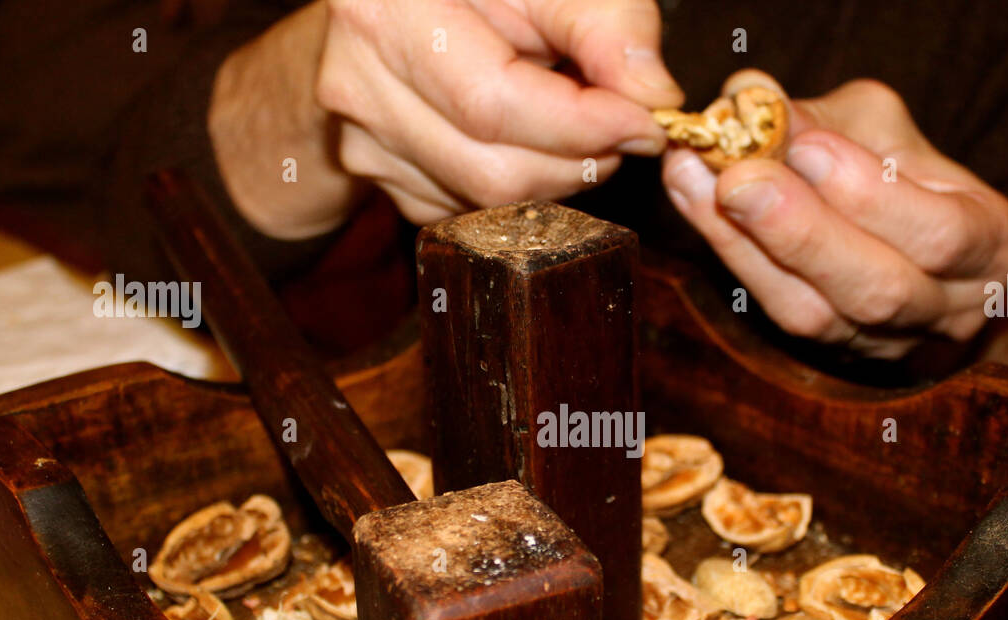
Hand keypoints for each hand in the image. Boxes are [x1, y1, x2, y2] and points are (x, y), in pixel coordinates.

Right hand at [211, 0, 681, 236]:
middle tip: (620, 129)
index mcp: (386, 10)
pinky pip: (462, 211)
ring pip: (482, 202)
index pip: (494, 102)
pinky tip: (521, 137)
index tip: (644, 125)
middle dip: (577, 162)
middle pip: (491, 169)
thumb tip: (651, 96)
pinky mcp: (374, 176)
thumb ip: (607, 25)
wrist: (402, 3)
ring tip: (572, 122)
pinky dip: (511, 188)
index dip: (581, 126)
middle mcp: (356, 78)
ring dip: (552, 176)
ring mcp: (360, 137)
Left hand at [661, 70, 1007, 358]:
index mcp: (991, 247)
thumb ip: (824, 119)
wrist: (900, 247)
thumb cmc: (902, 174)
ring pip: (815, 313)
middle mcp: (948, 311)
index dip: (870, 197)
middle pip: (878, 289)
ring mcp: (885, 345)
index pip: (940, 233)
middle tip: (736, 177)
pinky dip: (730, 254)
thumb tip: (750, 95)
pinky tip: (693, 203)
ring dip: (745, 244)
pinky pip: (775, 312)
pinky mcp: (828, 357)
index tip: (807, 148)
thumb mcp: (882, 130)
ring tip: (695, 181)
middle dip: (801, 232)